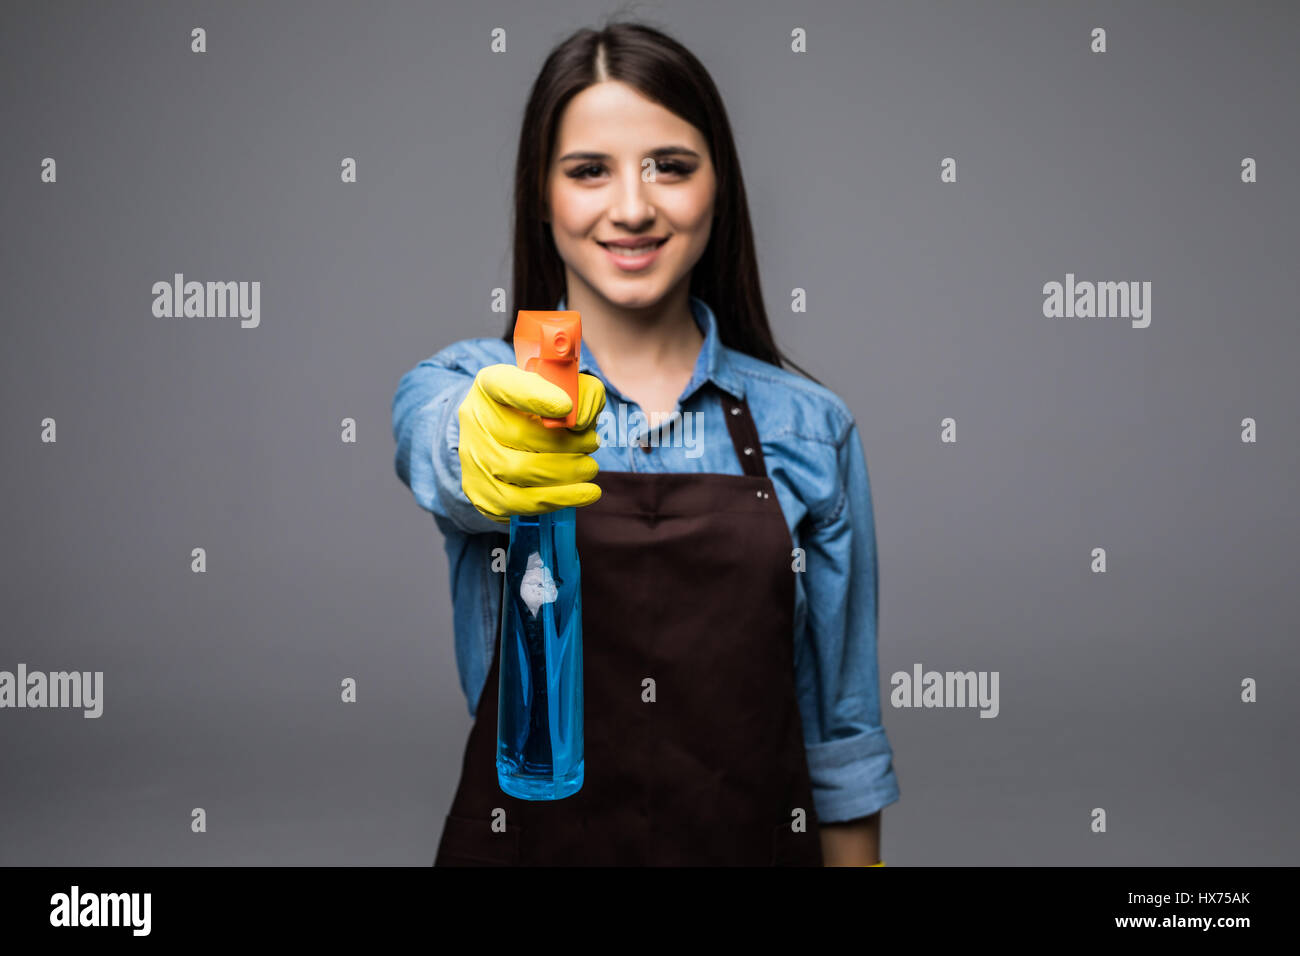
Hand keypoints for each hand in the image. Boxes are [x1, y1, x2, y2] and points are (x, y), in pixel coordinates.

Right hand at [457, 364, 605, 523]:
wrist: (512, 439)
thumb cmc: (545, 409)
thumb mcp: (567, 387)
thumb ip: (583, 392)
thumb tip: (581, 418)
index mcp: (492, 383)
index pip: (506, 384)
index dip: (536, 396)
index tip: (566, 406)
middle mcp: (475, 418)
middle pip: (519, 434)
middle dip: (565, 443)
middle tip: (593, 444)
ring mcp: (473, 457)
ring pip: (519, 471)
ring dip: (565, 473)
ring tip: (589, 467)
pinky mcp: (480, 492)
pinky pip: (519, 502)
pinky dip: (558, 499)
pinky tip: (583, 493)